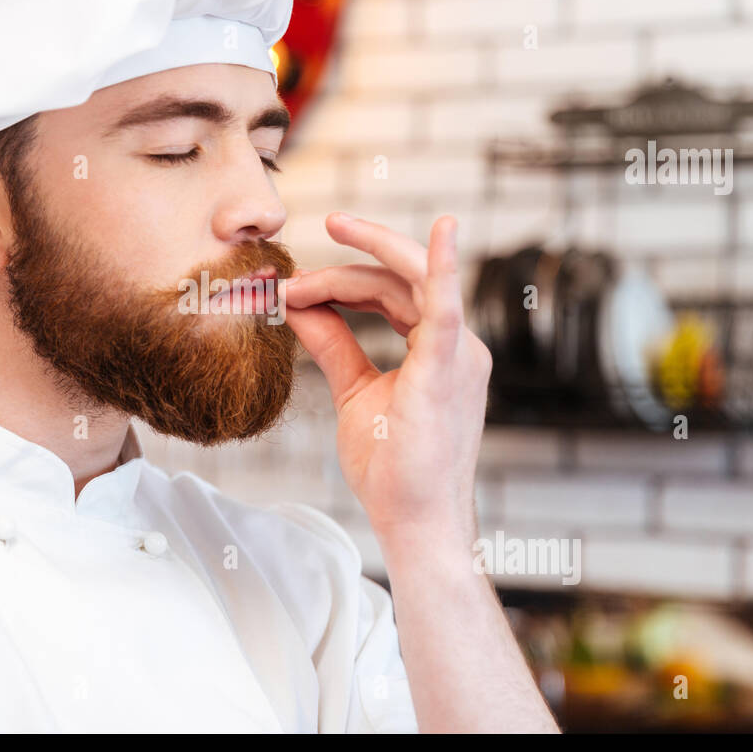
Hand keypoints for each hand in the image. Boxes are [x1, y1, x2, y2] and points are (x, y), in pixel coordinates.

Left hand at [279, 212, 490, 548]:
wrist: (413, 521)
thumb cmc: (392, 466)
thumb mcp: (354, 391)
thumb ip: (332, 343)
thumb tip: (297, 305)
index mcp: (438, 349)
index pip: (391, 294)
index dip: (343, 282)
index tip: (294, 288)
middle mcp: (457, 345)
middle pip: (399, 280)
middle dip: (353, 258)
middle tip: (319, 229)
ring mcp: (458, 355)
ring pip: (410, 282)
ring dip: (355, 269)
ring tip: (308, 268)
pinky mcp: (448, 369)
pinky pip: (449, 308)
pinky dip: (444, 267)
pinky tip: (444, 231)